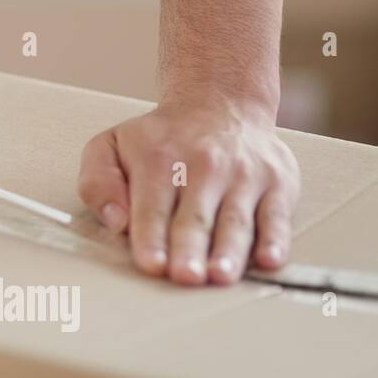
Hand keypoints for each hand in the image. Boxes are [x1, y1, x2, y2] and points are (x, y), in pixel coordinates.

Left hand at [77, 95, 300, 285]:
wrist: (219, 102)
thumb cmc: (159, 138)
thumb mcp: (110, 146)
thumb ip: (99, 182)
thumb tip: (115, 220)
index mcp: (158, 160)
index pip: (153, 208)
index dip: (151, 237)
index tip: (151, 264)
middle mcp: (204, 166)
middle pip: (194, 218)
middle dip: (189, 249)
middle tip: (185, 276)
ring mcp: (244, 175)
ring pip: (235, 221)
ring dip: (229, 251)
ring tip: (220, 276)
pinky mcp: (278, 183)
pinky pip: (277, 216)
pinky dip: (275, 239)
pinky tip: (268, 260)